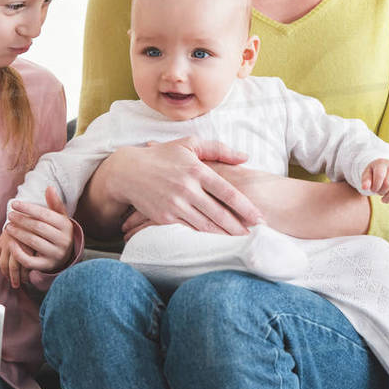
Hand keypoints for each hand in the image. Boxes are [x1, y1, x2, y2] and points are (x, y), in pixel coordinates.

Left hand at [0, 187, 75, 286]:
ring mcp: (55, 254)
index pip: (44, 214)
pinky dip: (18, 252)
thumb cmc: (57, 232)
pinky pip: (30, 260)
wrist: (64, 255)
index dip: (28, 208)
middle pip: (38, 227)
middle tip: (9, 216)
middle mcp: (63, 240)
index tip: (14, 204)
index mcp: (66, 225)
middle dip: (21, 220)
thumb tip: (49, 187)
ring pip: (33, 242)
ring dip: (17, 234)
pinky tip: (10, 243)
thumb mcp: (59, 218)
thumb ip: (54, 203)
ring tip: (7, 228)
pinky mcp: (47, 266)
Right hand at [93, 137, 260, 235]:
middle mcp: (187, 189)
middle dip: (239, 227)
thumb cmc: (163, 156)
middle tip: (256, 236)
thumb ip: (219, 150)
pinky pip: (188, 231)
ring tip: (240, 243)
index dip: (245, 207)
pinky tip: (215, 243)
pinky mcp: (163, 218)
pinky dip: (203, 239)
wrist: (128, 172)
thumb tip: (244, 157)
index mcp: (197, 170)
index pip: (227, 192)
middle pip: (219, 214)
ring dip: (224, 236)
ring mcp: (175, 205)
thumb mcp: (190, 145)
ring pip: (205, 226)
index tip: (260, 218)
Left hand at [362, 159, 388, 203]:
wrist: (386, 168)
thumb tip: (364, 188)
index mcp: (382, 164)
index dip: (375, 186)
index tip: (373, 190)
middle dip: (381, 192)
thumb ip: (365, 180)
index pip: (380, 176)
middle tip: (378, 193)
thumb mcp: (367, 174)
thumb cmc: (374, 172)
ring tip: (384, 200)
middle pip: (388, 183)